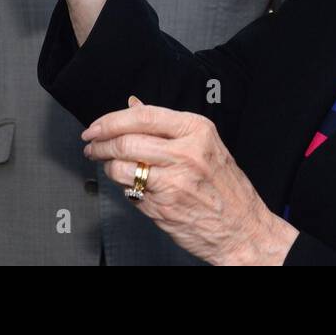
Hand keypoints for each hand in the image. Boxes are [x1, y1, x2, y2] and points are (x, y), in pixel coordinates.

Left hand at [82, 97, 299, 264]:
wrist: (244, 229)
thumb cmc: (226, 187)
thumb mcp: (205, 145)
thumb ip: (167, 126)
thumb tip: (135, 105)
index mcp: (197, 131)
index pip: (143, 116)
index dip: (111, 120)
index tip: (96, 126)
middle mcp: (186, 154)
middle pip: (126, 141)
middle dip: (100, 144)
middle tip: (92, 145)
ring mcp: (174, 182)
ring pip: (121, 167)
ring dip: (106, 166)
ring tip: (107, 165)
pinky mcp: (163, 207)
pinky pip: (129, 191)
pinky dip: (122, 186)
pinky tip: (127, 183)